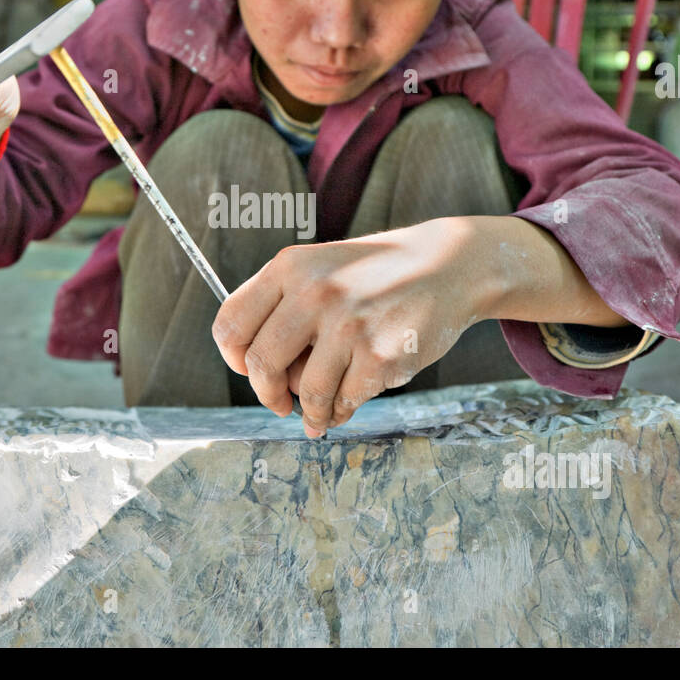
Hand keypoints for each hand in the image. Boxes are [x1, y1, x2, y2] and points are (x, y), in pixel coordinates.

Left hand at [211, 217, 501, 436]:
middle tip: (279, 403)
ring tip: (317, 415)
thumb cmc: (376, 274)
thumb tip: (258, 372)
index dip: (233, 357)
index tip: (248, 369)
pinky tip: (348, 402)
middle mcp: (315, 292)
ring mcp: (349, 325)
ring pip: (305, 392)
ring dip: (309, 412)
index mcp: (290, 267)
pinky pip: (346, 402)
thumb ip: (282, 308)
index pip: (231, 323)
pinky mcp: (381, 356)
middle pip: (261, 364)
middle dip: (267, 394)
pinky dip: (343, 410)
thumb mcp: (320, 268)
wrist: (448, 265)